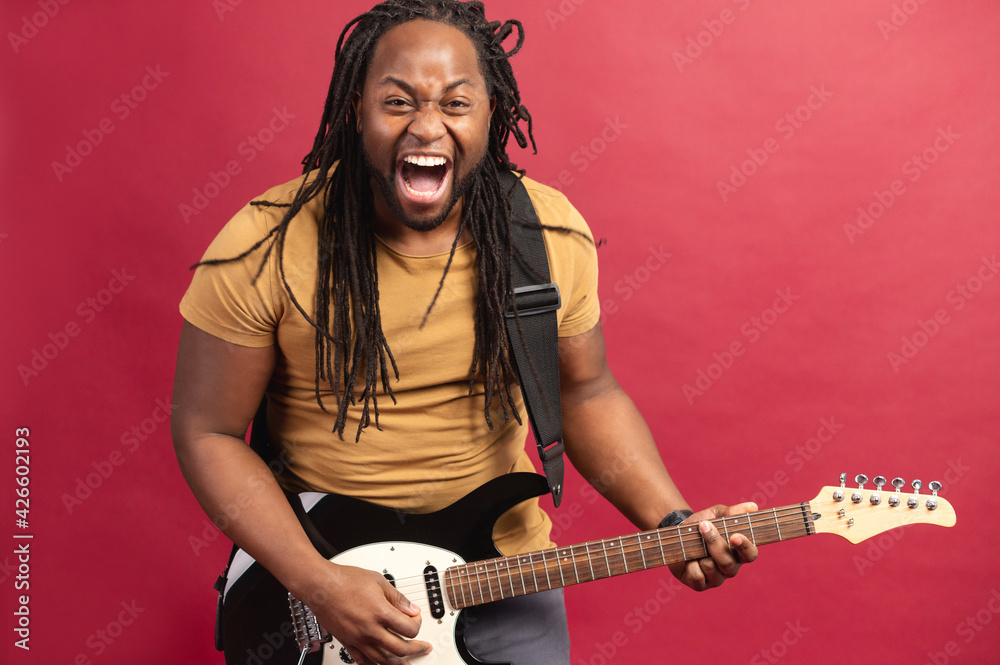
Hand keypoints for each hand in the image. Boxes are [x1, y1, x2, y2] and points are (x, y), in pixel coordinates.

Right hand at [298, 562, 431, 663]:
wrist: (320, 586)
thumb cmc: (345, 580)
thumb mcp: (378, 581)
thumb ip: (397, 597)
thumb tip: (411, 609)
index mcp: (380, 612)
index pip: (408, 628)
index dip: (417, 624)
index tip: (416, 619)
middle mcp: (369, 629)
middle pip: (399, 648)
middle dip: (415, 649)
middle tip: (422, 647)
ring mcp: (357, 638)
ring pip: (382, 660)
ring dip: (397, 662)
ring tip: (407, 663)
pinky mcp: (347, 642)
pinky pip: (363, 661)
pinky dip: (374, 664)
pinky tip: (381, 663)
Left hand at [668, 502, 758, 590]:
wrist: (678, 531)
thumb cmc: (702, 524)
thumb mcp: (716, 514)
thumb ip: (733, 512)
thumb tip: (753, 506)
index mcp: (738, 552)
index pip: (750, 554)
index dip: (745, 547)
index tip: (735, 536)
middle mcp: (730, 568)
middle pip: (728, 563)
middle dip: (714, 544)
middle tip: (704, 526)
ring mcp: (715, 578)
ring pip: (711, 569)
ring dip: (700, 552)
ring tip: (694, 543)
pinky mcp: (699, 584)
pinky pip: (697, 577)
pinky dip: (690, 564)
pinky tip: (687, 557)